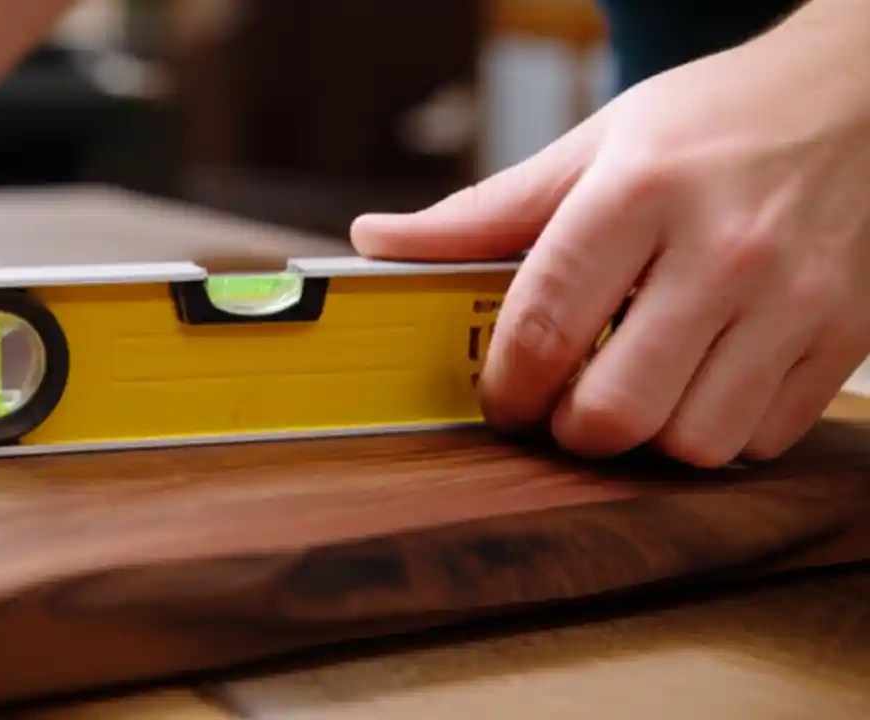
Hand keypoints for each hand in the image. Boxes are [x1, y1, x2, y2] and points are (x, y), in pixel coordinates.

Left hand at [351, 10, 869, 466]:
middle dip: (568, 428)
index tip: (500, 398)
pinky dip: (719, 430)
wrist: (857, 97)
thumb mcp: (592, 144)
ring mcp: (796, 298)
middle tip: (562, 404)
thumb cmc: (711, 123)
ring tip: (635, 388)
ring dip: (646, 437)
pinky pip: (762, 438)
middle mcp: (725, 250)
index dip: (505, 388)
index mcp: (639, 193)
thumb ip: (485, 211)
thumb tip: (377, 242)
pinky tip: (702, 380)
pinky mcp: (844, 336)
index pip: (544, 326)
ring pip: (693, 443)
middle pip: (616, 411)